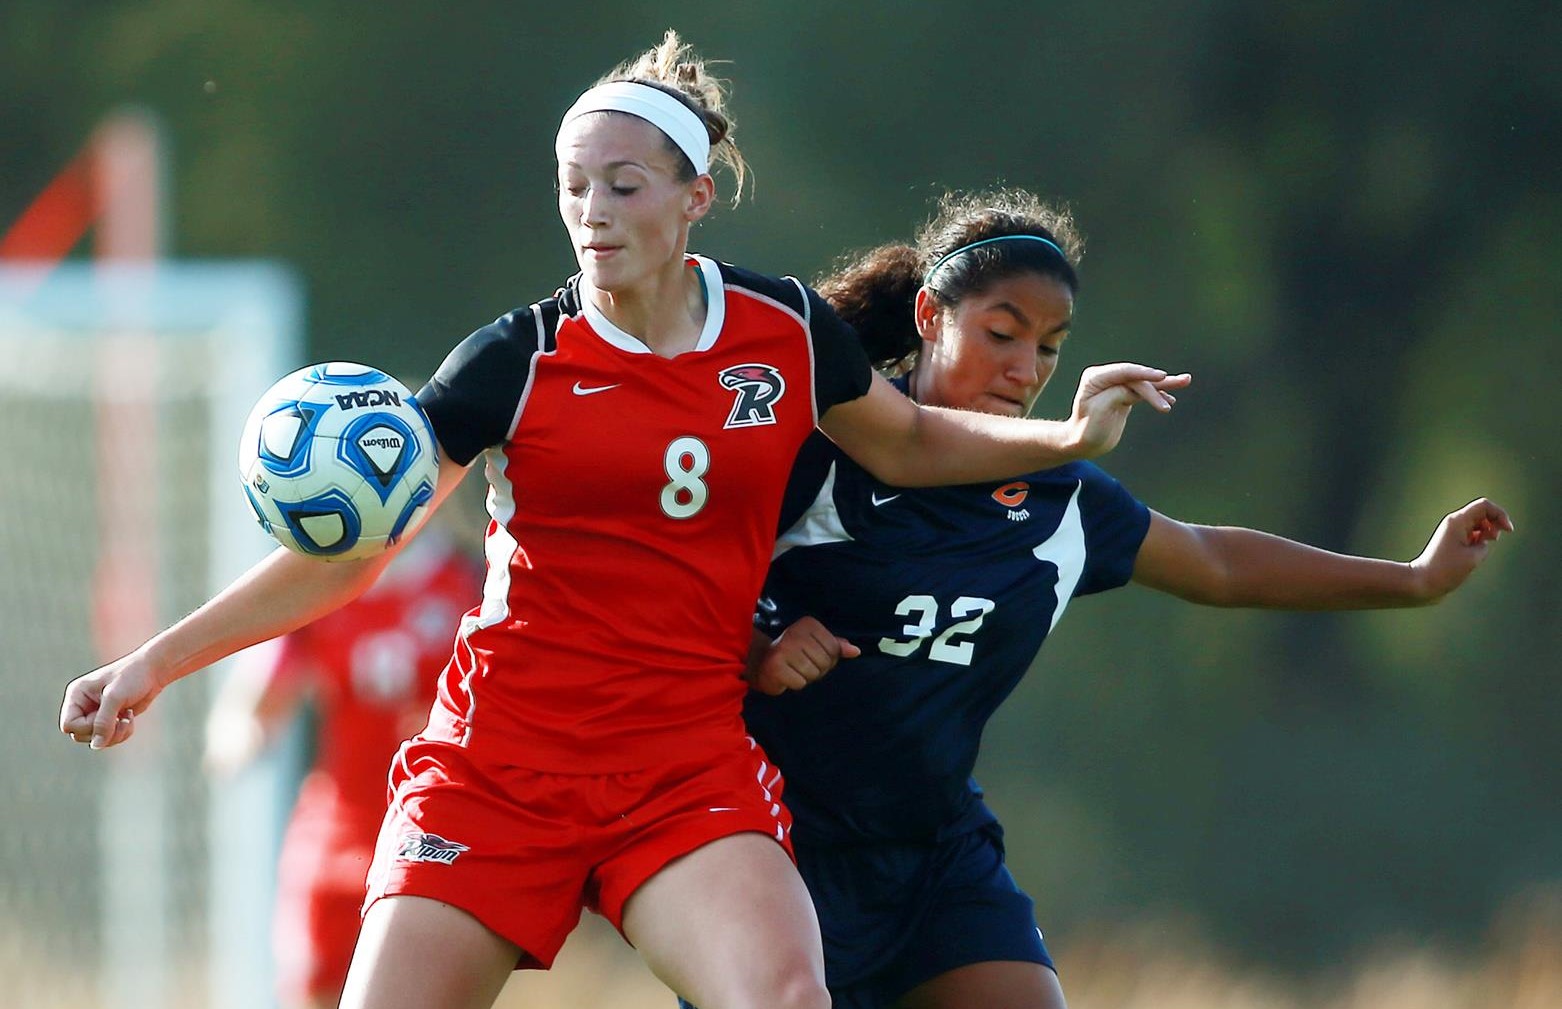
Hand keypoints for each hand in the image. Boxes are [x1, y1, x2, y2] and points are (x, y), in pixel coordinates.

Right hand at [60, 651, 167, 749]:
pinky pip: (109, 738)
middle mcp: (83, 705)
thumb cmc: (133, 677)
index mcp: (76, 695)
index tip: (108, 716)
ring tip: (127, 720)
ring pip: (96, 740)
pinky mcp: (110, 719)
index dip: (87, 727)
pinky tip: (130, 718)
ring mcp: (96, 713)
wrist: (153, 671)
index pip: (69, 725)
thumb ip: (104, 722)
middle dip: (104, 733)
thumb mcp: (116, 698)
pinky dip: (121, 733)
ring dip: (115, 735)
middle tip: (120, 720)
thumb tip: (96, 745)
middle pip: (81, 735)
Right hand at [745, 616, 859, 695]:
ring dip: (805, 677)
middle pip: (825, 662)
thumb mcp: (815, 645)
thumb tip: (856, 651)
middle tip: (800, 665)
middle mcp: (796, 632)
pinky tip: (785, 676)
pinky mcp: (776, 666)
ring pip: (813, 674)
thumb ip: (835, 646)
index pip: (834, 649)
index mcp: (809, 624)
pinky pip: (800, 683)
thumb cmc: (792, 654)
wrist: (760, 662)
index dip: (827, 660)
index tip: (811, 657)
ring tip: (793, 670)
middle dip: (816, 670)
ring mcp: (784, 648)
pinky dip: (794, 684)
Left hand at [1067, 363, 1191, 457]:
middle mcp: (1106, 377)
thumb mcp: (1101, 411)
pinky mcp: (1125, 395)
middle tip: (1174, 395)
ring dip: (1164, 385)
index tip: (1162, 377)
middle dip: (1157, 386)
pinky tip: (1171, 398)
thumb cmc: (1087, 428)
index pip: (1125, 372)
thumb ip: (1119, 394)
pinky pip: (1144, 392)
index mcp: (1096, 377)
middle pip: (1137, 378)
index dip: (1144, 373)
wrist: (1083, 443)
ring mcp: (1116, 385)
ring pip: (1143, 383)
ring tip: (1185, 381)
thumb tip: (1138, 389)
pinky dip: (1158, 394)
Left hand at [1410, 497, 1513, 600]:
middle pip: (1482, 513)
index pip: (1484, 506)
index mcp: (1458, 521)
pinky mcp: (1451, 542)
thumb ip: (1485, 544)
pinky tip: (1476, 553)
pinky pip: (1471, 534)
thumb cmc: (1446, 569)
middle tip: (1491, 539)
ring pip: (1477, 524)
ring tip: (1482, 546)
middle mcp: (1454, 523)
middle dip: (1494, 524)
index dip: (1500, 515)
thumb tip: (1483, 541)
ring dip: (1487, 532)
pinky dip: (1478, 540)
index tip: (1508, 531)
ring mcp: (1452, 532)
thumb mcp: (1474, 556)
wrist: (1423, 581)